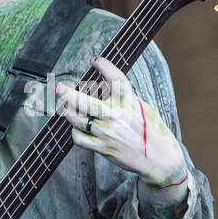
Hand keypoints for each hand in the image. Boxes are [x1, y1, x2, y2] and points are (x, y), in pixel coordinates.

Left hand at [55, 56, 188, 187]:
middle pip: (86, 102)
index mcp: (129, 103)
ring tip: (64, 106)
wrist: (158, 159)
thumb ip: (126, 98)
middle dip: (68, 93)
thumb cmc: (151, 131)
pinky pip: (80, 138)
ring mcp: (107, 133)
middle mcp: (116, 116)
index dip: (104, 66)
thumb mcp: (144, 109)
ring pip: (77, 120)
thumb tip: (109, 86)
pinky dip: (75, 132)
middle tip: (59, 87)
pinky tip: (77, 128)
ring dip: (67, 111)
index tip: (95, 60)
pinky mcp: (103, 148)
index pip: (116, 79)